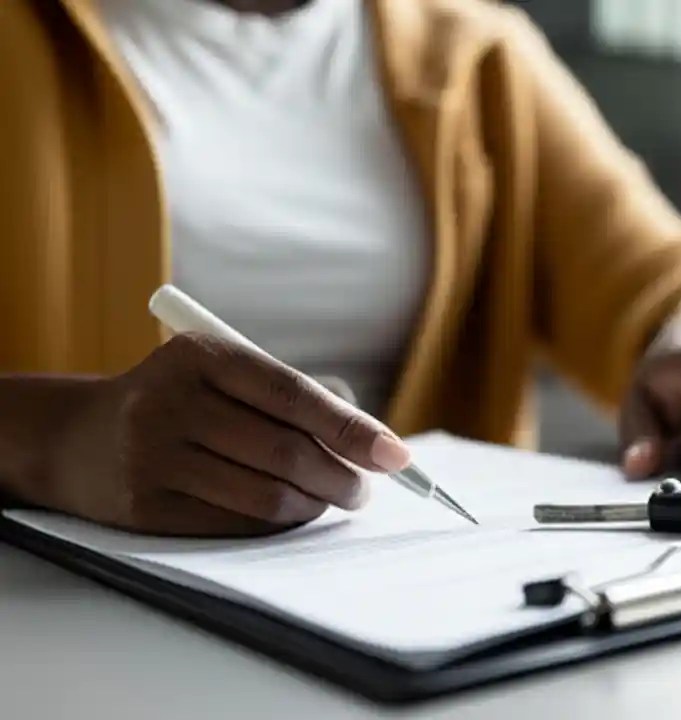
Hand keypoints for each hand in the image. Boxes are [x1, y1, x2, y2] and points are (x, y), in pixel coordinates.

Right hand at [42, 333, 411, 535]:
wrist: (75, 437)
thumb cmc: (179, 402)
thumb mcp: (220, 375)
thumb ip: (289, 399)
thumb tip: (373, 444)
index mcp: (198, 355)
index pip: (293, 394)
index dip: (351, 428)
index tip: (395, 455)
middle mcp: (169, 402)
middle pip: (286, 451)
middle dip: (342, 477)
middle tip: (364, 490)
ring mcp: (152, 457)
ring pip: (266, 495)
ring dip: (314, 505)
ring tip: (331, 499)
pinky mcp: (144, 508)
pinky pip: (234, 525)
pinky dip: (277, 525)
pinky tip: (289, 514)